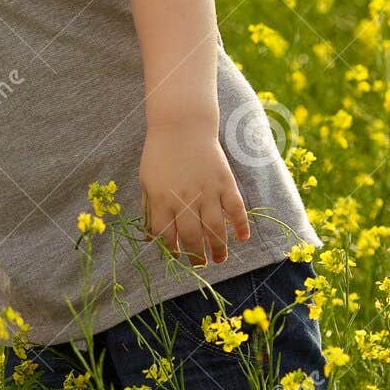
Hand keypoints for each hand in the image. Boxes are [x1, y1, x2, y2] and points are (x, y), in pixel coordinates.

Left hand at [140, 122, 251, 266]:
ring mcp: (206, 191)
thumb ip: (149, 210)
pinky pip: (236, 209)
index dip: (171, 250)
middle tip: (200, 264)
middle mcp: (184, 198)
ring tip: (219, 259)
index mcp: (161, 199)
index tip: (177, 256)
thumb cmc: (160, 155)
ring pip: (215, 228)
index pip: (166, 235)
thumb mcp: (147, 182)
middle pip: (192, 236)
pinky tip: (242, 238)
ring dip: (218, 248)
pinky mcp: (224, 182)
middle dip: (196, 255)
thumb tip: (149, 240)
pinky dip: (240, 225)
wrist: (181, 126)